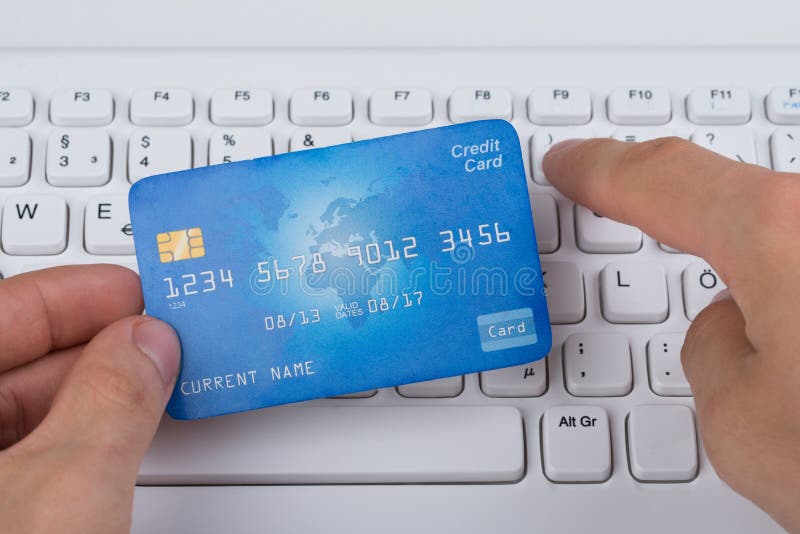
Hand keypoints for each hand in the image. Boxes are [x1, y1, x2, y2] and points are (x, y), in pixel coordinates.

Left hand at [0, 265, 179, 533]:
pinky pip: (27, 461)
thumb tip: (149, 343)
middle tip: (162, 342)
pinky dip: (81, 444)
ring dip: (96, 398)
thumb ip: (112, 401)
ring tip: (154, 388)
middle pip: (15, 363)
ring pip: (24, 415)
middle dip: (97, 347)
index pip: (5, 311)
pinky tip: (120, 441)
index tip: (142, 294)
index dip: (79, 294)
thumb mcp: (65, 491)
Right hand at [544, 137, 799, 532]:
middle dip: (709, 235)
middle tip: (682, 270)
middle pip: (751, 202)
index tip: (577, 162)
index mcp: (789, 235)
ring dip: (791, 286)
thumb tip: (736, 321)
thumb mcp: (741, 426)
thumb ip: (712, 346)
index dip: (603, 169)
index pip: (661, 178)